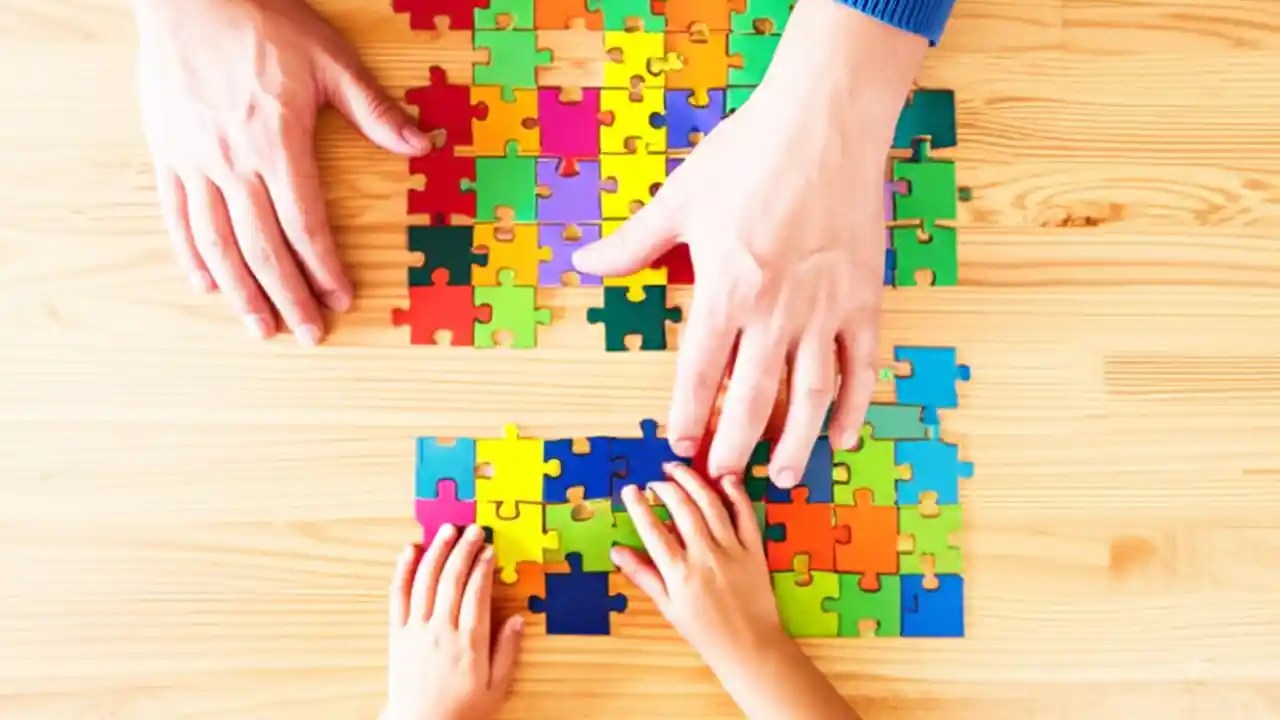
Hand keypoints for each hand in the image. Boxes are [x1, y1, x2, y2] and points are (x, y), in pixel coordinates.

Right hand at [132, 0, 430, 344]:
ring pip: (218, 242)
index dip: (324, 267)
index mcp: (277, 143)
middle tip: (308, 334)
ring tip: (260, 327)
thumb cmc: (262, 22)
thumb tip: (422, 141)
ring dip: (241, 291)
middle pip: (262, 246)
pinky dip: (193, 255)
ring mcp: (195, 162)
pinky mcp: (167, 155)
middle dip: (288, 295)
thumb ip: (373, 109)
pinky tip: (209, 285)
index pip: (304, 223)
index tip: (342, 298)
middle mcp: (233, 162)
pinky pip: (178, 217)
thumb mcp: (330, 60)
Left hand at [383, 526, 523, 719]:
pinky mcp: (397, 633)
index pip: (477, 592)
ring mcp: (417, 629)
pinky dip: (403, 570)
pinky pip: (398, 595)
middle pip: (453, 579)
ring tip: (447, 530)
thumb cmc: (461, 711)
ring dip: (437, 551)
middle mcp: (442, 629)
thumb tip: (519, 621)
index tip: (490, 550)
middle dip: (464, 550)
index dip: (483, 567)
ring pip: (426, 580)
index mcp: (469, 641)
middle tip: (473, 529)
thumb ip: (507, 652)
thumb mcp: (496, 688)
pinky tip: (410, 551)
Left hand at [574, 0, 926, 481]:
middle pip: (753, 399)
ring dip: (795, 443)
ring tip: (780, 477)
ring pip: (811, 396)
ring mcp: (824, 310)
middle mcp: (775, 311)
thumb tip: (584, 263)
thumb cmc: (749, 154)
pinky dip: (854, 407)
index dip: (686, 416)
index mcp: (725, 290)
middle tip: (723, 477)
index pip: (699, 372)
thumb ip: (632, 243)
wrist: (825, 121)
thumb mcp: (680, 198)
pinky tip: (844, 437)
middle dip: (734, 445)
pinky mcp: (863, 300)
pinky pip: (860, 368)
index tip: (678, 446)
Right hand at [614, 463, 857, 719]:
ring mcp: (732, 551)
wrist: (750, 647)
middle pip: (682, 508)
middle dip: (665, 487)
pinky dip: (735, 493)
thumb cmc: (706, 632)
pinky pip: (745, 514)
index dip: (638, 506)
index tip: (630, 490)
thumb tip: (617, 551)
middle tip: (655, 480)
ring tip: (679, 471)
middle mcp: (705, 557)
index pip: (652, 530)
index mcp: (679, 573)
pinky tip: (724, 479)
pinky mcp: (754, 550)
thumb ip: (643, 575)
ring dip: (693, 482)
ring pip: (711, 504)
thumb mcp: (668, 607)